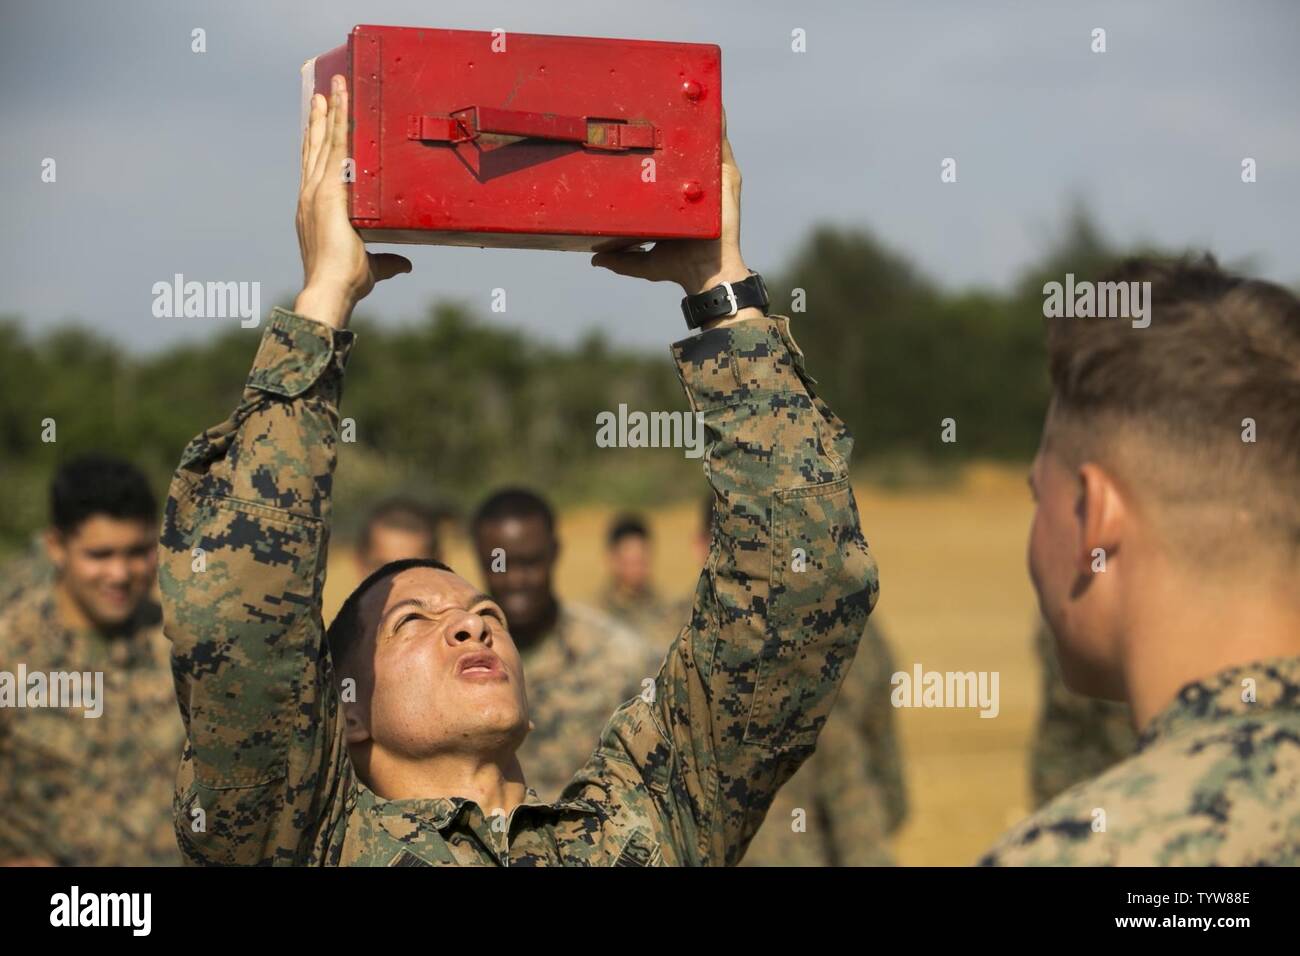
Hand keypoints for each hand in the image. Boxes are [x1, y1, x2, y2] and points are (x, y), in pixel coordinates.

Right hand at [294, 74, 410, 328]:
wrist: (333, 286)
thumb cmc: (346, 280)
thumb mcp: (371, 264)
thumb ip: (387, 260)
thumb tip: (404, 264)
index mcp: (315, 208)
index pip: (315, 168)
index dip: (315, 144)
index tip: (317, 122)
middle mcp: (311, 194)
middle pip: (314, 146)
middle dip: (318, 118)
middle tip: (320, 92)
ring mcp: (317, 189)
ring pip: (323, 138)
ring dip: (328, 109)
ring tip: (331, 84)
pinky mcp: (328, 188)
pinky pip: (335, 143)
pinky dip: (337, 118)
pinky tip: (339, 98)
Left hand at [591, 107, 758, 323]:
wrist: (705, 276)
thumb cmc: (680, 267)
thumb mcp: (643, 260)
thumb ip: (621, 259)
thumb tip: (595, 258)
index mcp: (683, 199)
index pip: (673, 167)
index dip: (662, 149)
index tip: (645, 128)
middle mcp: (700, 186)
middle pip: (690, 148)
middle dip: (680, 125)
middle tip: (660, 100)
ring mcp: (715, 182)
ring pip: (707, 141)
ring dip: (700, 117)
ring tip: (689, 90)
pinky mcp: (728, 181)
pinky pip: (723, 146)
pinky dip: (719, 124)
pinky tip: (713, 104)